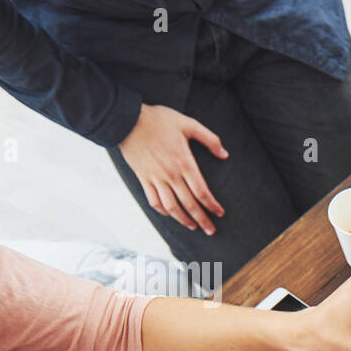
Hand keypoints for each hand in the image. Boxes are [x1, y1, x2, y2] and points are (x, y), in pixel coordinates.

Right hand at [118, 104, 227, 234]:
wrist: (126, 120)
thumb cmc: (158, 120)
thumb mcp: (187, 123)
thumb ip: (209, 139)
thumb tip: (224, 154)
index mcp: (184, 163)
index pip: (202, 191)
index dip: (212, 205)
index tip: (220, 213)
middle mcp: (171, 175)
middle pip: (189, 204)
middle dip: (202, 220)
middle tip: (211, 230)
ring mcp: (155, 178)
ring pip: (172, 207)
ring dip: (184, 220)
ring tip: (194, 227)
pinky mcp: (143, 178)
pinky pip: (154, 201)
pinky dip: (163, 211)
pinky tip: (171, 215)